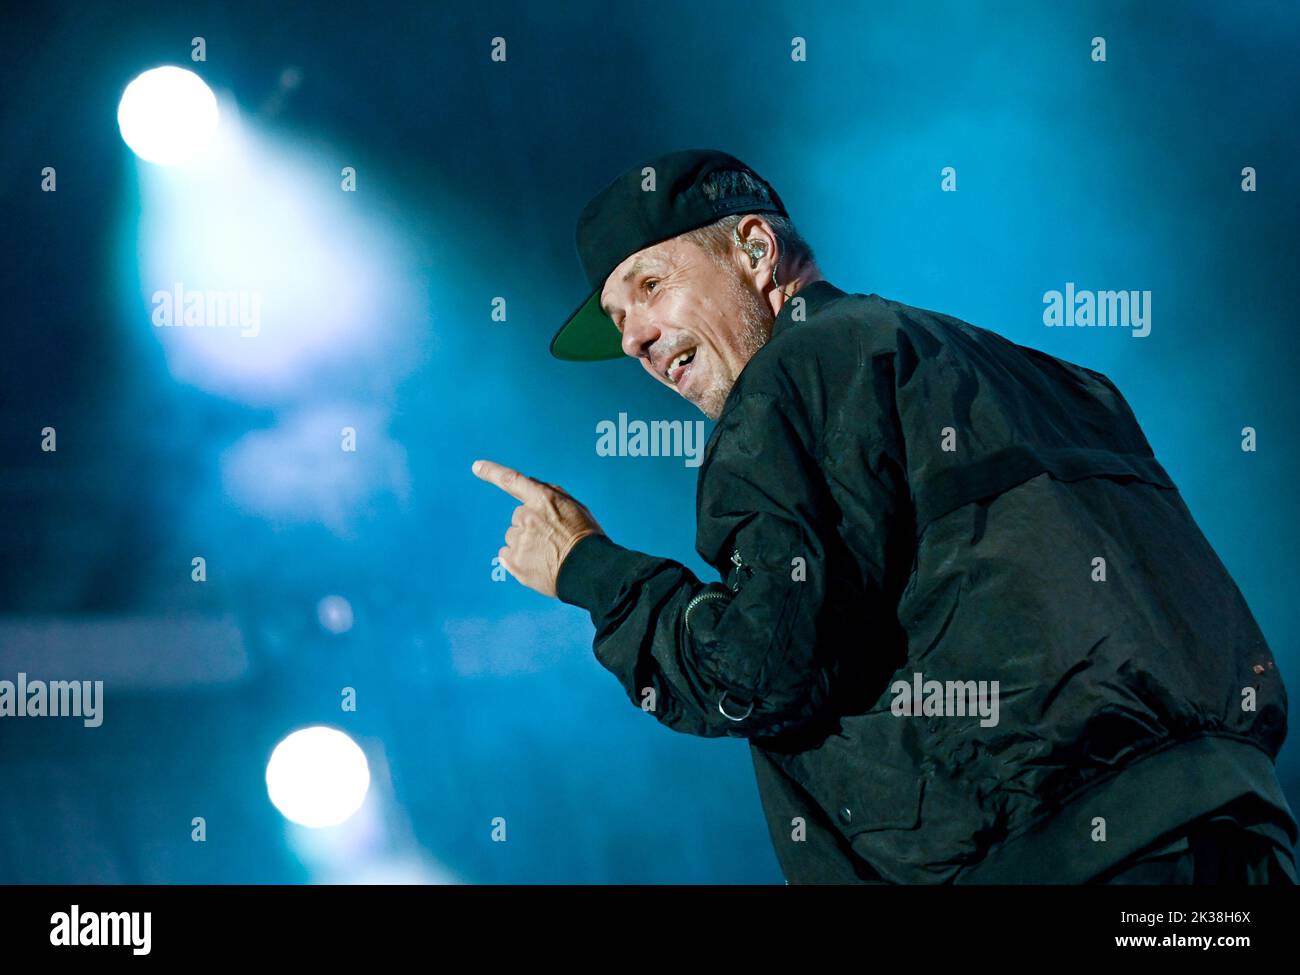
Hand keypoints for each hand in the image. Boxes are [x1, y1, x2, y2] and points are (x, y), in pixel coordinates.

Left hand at [472, 459, 604, 597]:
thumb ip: (552, 493)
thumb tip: (533, 484)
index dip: (492, 472)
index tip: (477, 466)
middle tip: (550, 539)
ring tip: (547, 554)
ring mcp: (519, 539)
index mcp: (543, 499)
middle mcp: (527, 516)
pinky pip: (506, 555)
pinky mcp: (513, 561)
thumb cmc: (586, 538)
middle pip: (518, 517)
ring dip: (525, 543)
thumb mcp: (576, 507)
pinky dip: (517, 559)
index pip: (512, 480)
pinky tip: (536, 564)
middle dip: (529, 525)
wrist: (588, 570)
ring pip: (513, 537)